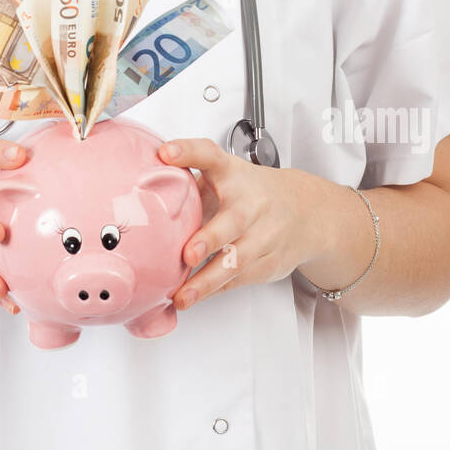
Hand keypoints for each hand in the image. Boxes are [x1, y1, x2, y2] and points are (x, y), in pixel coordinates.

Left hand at [157, 137, 321, 307]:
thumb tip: (141, 187)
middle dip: (210, 239)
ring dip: (207, 281)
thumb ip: (190, 180)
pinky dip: (215, 290)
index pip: (210, 155)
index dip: (188, 152)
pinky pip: (239, 280)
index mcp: (233, 174)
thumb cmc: (252, 192)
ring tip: (181, 295)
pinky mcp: (268, 263)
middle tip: (187, 254)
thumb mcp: (225, 176)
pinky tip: (194, 298)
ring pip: (236, 261)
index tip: (166, 153)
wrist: (308, 212)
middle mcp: (251, 203)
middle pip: (233, 221)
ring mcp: (264, 235)